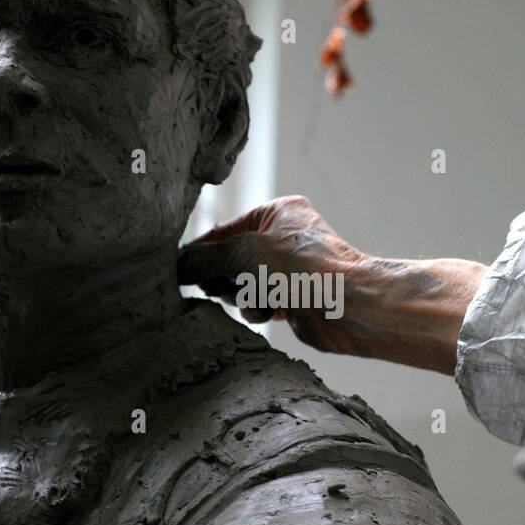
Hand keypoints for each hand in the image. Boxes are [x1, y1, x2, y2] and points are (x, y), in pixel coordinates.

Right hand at [178, 195, 488, 372]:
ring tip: (260, 298)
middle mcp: (283, 238)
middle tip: (226, 285)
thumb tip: (177, 266)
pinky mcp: (293, 298)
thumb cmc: (301, 269)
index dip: (200, 251)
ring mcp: (288, 269)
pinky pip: (258, 304)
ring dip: (243, 296)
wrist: (346, 306)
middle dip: (226, 277)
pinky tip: (271, 312)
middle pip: (229, 260)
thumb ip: (203, 258)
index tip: (177, 270)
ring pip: (241, 285)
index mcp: (276, 213)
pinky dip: (258, 309)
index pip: (223, 231)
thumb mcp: (242, 254)